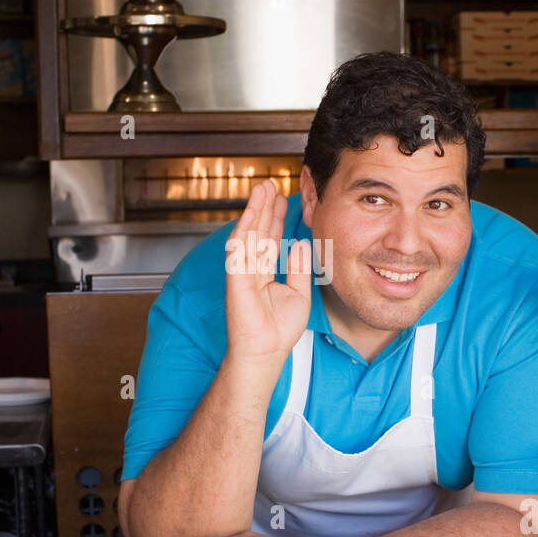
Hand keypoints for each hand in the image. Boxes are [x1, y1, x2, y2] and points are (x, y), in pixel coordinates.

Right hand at [224, 179, 310, 367]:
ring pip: (248, 234)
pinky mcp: (236, 278)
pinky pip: (239, 248)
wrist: (267, 352)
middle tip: (270, 184)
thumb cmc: (279, 331)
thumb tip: (301, 244)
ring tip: (262, 188)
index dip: (275, 218)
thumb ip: (299, 268)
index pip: (270, 239)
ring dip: (254, 210)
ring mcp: (242, 273)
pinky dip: (245, 228)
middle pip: (258, 231)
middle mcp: (251, 270)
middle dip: (264, 207)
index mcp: (264, 274)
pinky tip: (251, 211)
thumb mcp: (299, 294)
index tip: (282, 199)